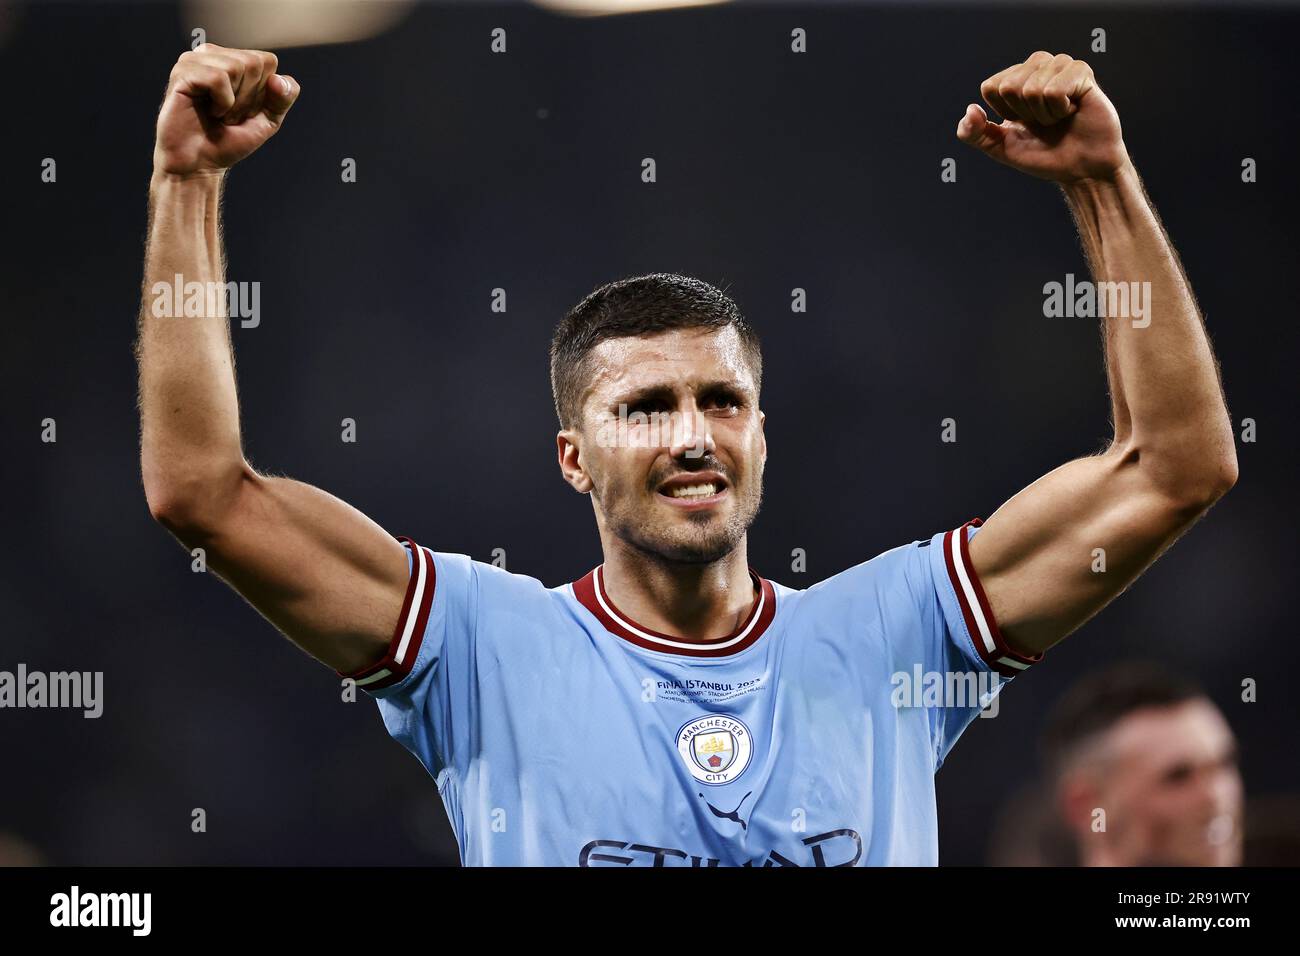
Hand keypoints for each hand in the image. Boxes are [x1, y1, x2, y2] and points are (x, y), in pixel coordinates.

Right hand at [154, 43, 298, 177]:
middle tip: (230, 115)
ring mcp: (194, 60)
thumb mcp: (268, 120)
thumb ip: (283, 98)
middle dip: (249, 98)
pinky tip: (210, 112)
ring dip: (235, 102)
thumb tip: (279, 79)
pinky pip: (218, 78)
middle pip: (254, 62)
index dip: (264, 92)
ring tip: (219, 114)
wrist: (199, 164)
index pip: (267, 60)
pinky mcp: (183, 73)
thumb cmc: (229, 140)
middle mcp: (212, 54)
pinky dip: (222, 103)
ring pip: (236, 67)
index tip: (246, 110)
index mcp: (231, 59)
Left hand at [956, 51, 1129, 183]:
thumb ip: (974, 133)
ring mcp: (1059, 65)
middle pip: (1009, 86)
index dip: (1005, 113)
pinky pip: (1054, 90)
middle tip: (1045, 122)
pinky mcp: (1081, 71)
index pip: (991, 87)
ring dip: (1044, 114)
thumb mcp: (1000, 148)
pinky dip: (1060, 109)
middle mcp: (1036, 67)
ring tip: (1059, 117)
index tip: (1023, 123)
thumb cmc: (1043, 155)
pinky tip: (1073, 110)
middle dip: (1025, 114)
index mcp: (1014, 80)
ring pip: (1032, 88)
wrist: (1080, 168)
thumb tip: (970, 110)